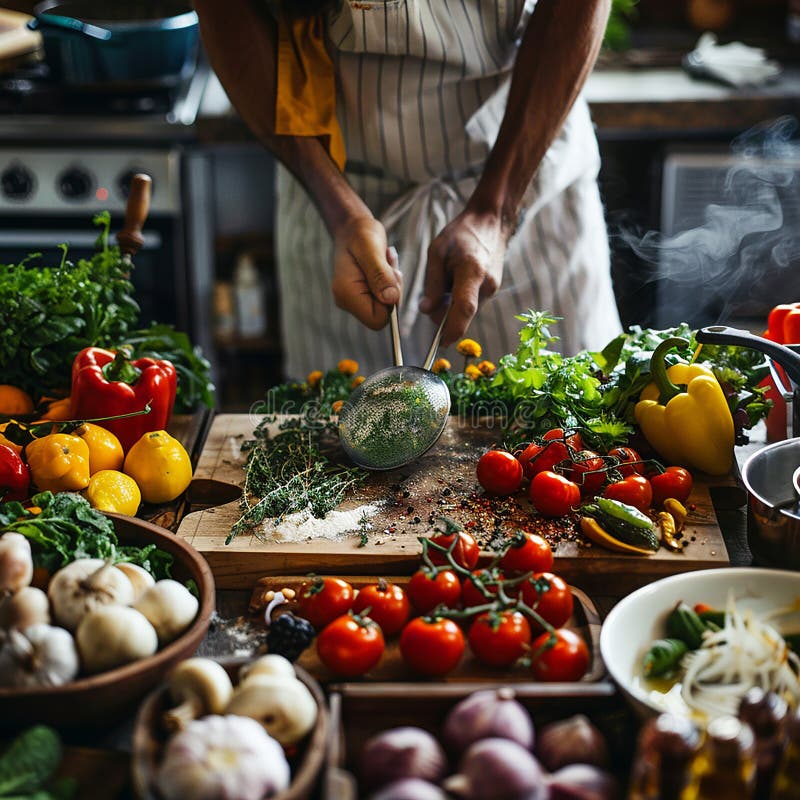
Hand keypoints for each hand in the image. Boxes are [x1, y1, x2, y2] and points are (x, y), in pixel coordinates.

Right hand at [331, 216, 401, 329]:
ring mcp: (353, 300)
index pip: (377, 320)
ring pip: (386, 305)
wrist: (352, 228)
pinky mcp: (361, 295)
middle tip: (388, 266)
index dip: (391, 303)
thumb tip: (391, 299)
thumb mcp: (371, 249)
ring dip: (392, 284)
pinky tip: (383, 265)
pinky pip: (384, 298)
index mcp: (346, 294)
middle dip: (393, 291)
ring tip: (384, 261)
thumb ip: (380, 275)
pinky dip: (389, 282)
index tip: (390, 277)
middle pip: (383, 315)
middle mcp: (347, 301)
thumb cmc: (360, 234)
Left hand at [420, 209, 507, 345]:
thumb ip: (432, 283)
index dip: (452, 329)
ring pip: (466, 310)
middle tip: (434, 296)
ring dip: (452, 304)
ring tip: (448, 278)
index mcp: (472, 271)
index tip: (442, 342)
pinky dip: (460, 298)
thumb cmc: (461, 233)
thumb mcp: (437, 252)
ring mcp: (493, 288)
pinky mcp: (493, 290)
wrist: (491, 222)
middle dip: (445, 314)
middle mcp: (487, 284)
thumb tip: (426, 310)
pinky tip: (457, 279)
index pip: (464, 308)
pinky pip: (472, 303)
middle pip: (463, 313)